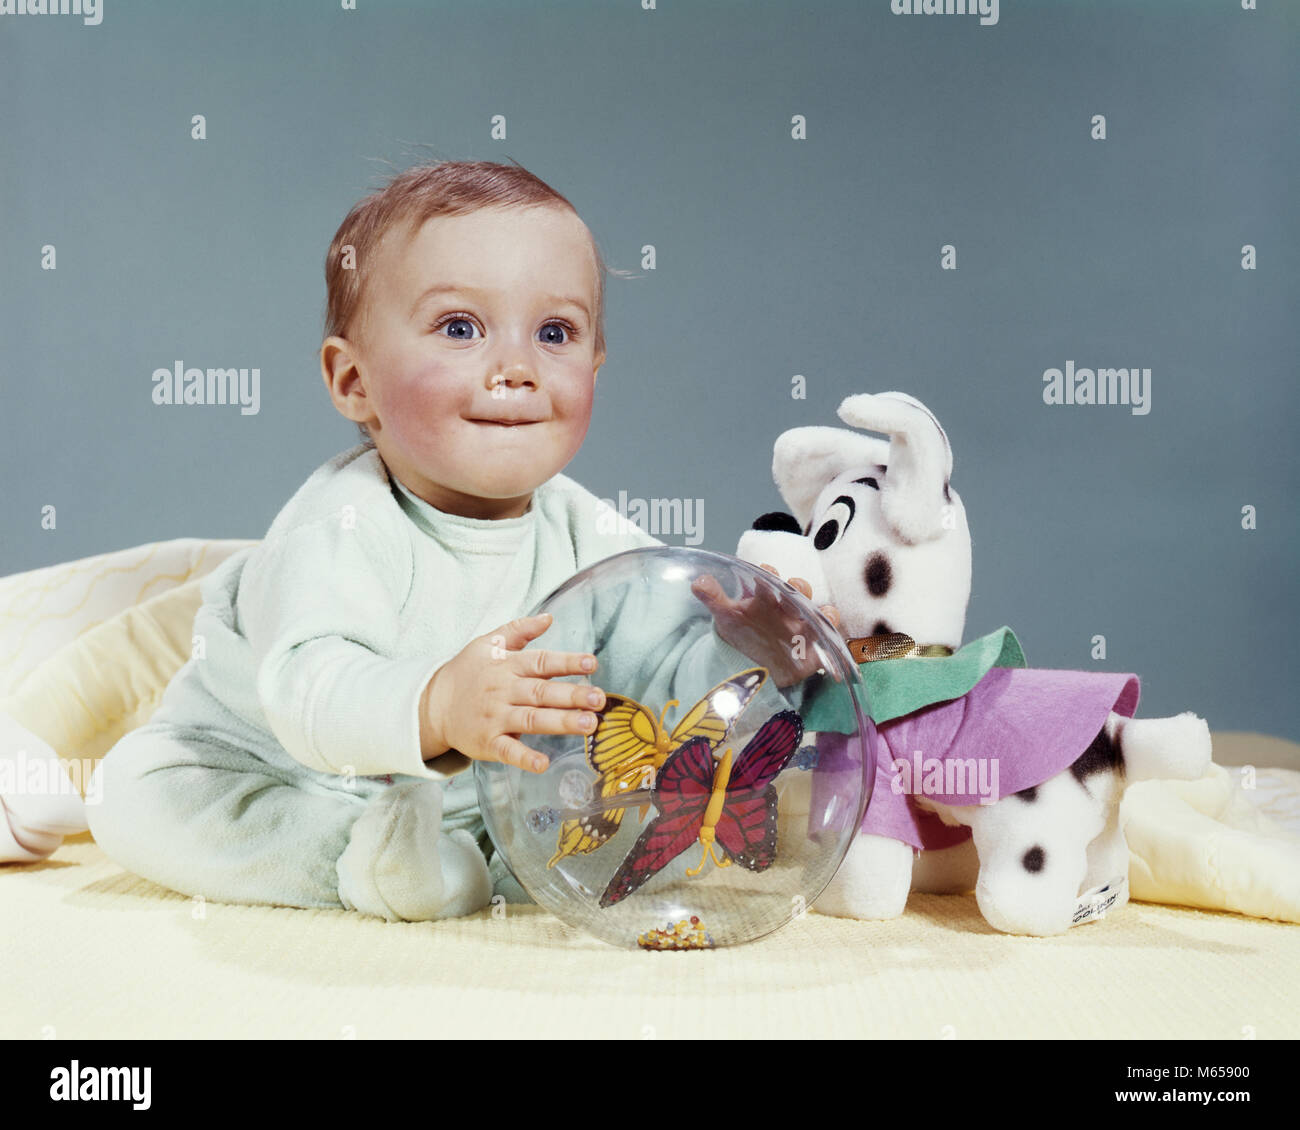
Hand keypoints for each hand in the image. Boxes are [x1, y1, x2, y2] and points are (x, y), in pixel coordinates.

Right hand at [420, 613, 604, 774]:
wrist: (432, 704)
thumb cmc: (467, 672)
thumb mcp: (488, 643)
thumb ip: (519, 629)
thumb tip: (549, 617)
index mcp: (508, 665)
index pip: (542, 662)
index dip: (567, 662)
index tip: (591, 664)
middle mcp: (504, 691)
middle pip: (542, 693)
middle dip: (572, 696)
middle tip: (599, 699)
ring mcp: (495, 718)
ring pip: (532, 720)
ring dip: (560, 722)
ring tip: (588, 724)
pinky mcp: (487, 742)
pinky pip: (507, 751)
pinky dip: (525, 758)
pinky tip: (543, 763)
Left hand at [690, 564, 841, 687]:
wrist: (755, 664)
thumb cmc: (745, 632)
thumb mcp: (727, 616)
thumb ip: (715, 598)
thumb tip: (697, 582)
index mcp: (766, 598)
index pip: (770, 581)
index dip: (769, 574)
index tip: (765, 572)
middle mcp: (787, 609)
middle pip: (798, 592)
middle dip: (798, 587)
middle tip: (792, 587)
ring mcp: (802, 627)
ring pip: (817, 613)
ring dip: (819, 610)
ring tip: (814, 612)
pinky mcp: (813, 648)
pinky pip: (829, 637)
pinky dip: (831, 633)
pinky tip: (826, 633)